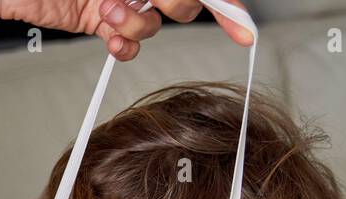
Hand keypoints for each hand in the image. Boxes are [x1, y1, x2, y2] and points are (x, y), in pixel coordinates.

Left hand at [0, 0, 253, 60]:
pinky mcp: (103, 21)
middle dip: (167, 5)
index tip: (242, 28)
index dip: (226, 6)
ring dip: (136, 24)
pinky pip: (128, 45)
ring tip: (107, 9)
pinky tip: (110, 37)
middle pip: (184, 4)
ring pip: (155, 26)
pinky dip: (123, 47)